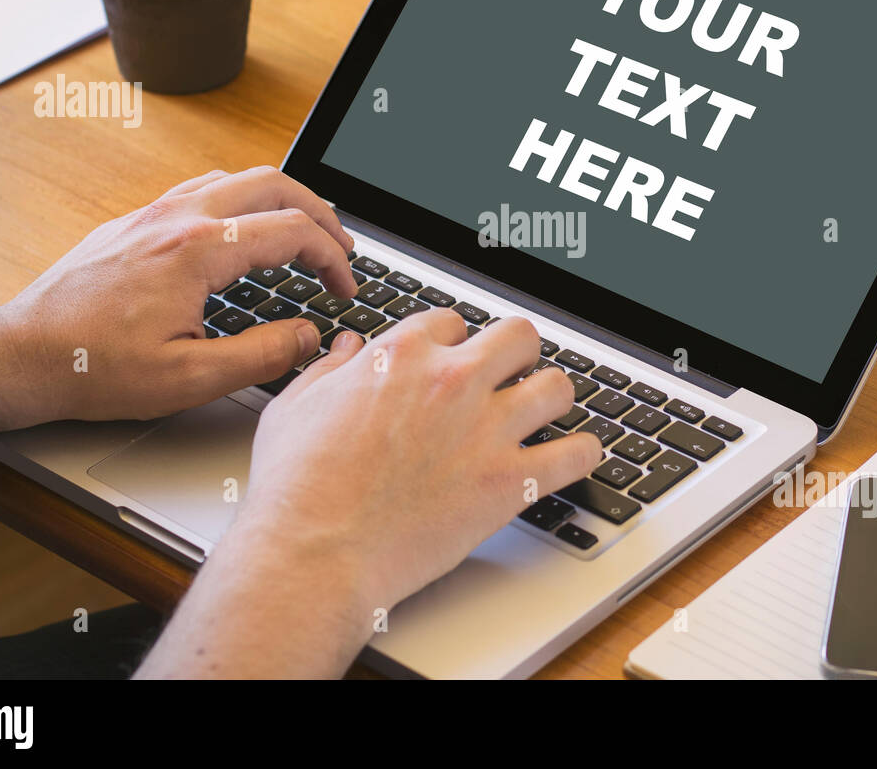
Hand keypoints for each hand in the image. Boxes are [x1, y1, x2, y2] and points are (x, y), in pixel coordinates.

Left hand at [0, 166, 357, 423]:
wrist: (23, 353)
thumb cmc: (95, 368)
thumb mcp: (189, 379)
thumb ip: (261, 355)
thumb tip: (308, 335)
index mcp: (198, 250)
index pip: (293, 232)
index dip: (334, 260)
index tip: (344, 289)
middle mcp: (178, 217)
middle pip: (274, 184)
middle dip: (321, 214)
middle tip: (342, 250)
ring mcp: (155, 212)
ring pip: (240, 178)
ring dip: (283, 201)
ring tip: (306, 234)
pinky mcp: (137, 220)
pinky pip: (206, 188)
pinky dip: (245, 201)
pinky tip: (247, 231)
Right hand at [137, 310, 600, 677]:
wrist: (315, 553)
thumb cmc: (296, 488)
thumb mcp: (294, 408)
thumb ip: (327, 370)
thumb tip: (345, 348)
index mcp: (401, 355)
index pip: (452, 322)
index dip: (452, 344)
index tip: (451, 364)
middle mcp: (452, 380)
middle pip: (519, 335)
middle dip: (516, 354)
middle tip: (510, 378)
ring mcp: (486, 428)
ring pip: (558, 386)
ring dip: (552, 398)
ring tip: (543, 415)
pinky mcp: (510, 480)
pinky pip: (578, 454)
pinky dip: (582, 455)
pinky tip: (572, 459)